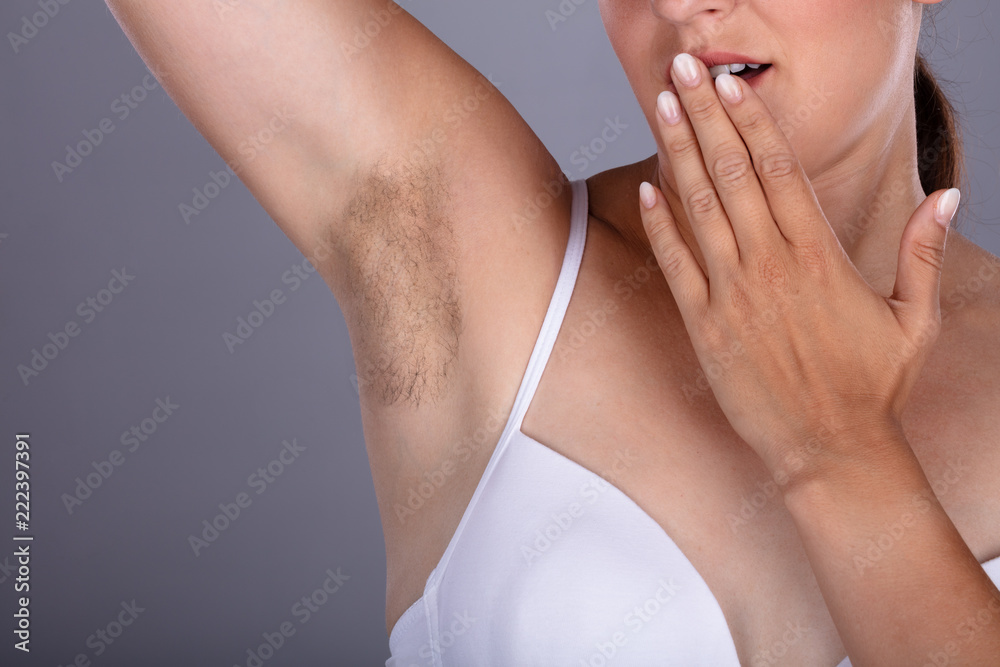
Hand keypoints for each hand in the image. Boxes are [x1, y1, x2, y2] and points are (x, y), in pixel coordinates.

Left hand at [638, 53, 960, 481]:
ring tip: (660, 104)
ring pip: (700, 207)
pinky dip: (660, 222)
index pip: (779, 167)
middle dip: (704, 115)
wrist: (831, 452)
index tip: (729, 84)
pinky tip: (648, 184)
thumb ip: (923, 252)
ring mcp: (732, 295)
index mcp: (820, 255)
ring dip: (678, 151)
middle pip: (732, 172)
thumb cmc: (873, 387)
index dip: (750, 119)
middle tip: (683, 69)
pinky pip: (676, 264)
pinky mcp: (704, 327)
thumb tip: (949, 193)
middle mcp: (771, 266)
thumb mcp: (913, 318)